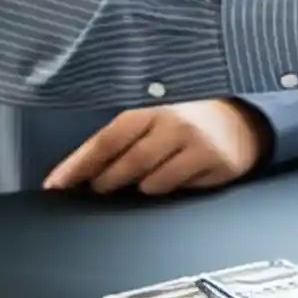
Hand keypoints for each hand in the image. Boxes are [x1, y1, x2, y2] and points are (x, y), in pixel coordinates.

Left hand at [43, 99, 271, 195]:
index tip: (55, 185)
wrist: (242, 120)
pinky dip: (166, 187)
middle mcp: (174, 123)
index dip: (78, 165)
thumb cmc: (189, 121)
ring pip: (149, 181)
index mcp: (152, 109)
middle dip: (106, 180)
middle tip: (99, 186)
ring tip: (143, 178)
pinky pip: (176, 188)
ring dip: (138, 186)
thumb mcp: (155, 118)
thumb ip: (125, 138)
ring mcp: (196, 144)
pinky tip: (173, 177)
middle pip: (126, 163)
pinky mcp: (214, 163)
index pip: (106, 140)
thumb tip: (83, 169)